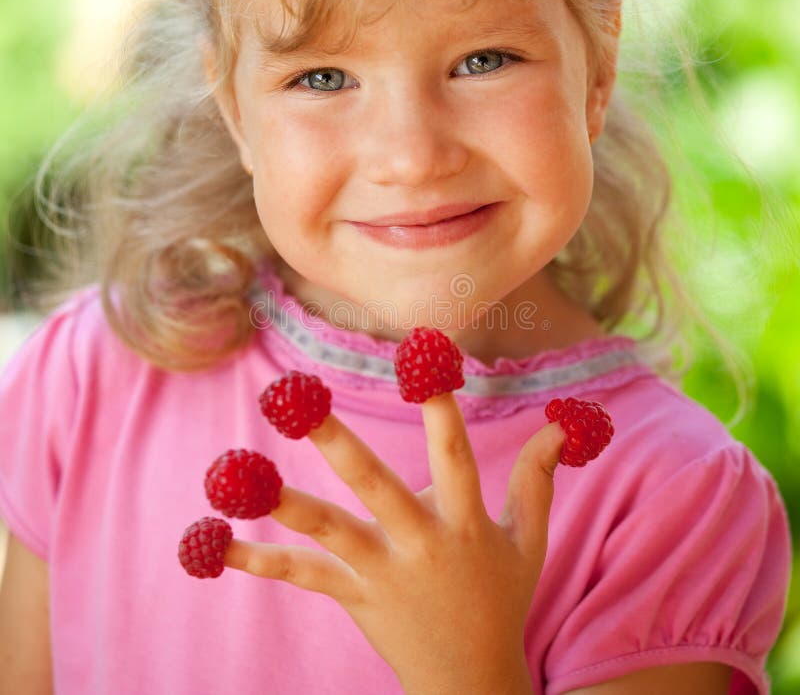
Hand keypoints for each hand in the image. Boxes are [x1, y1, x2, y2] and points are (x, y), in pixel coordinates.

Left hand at [224, 393, 565, 694]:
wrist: (472, 682)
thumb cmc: (502, 599)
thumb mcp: (530, 541)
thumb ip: (538, 480)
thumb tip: (563, 426)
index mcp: (466, 523)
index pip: (454, 452)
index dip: (440, 403)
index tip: (422, 354)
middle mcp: (421, 544)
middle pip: (374, 484)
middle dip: (337, 441)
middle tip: (299, 400)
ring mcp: (383, 573)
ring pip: (329, 531)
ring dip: (284, 502)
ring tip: (235, 476)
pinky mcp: (356, 596)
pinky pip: (304, 576)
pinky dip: (260, 560)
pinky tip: (215, 543)